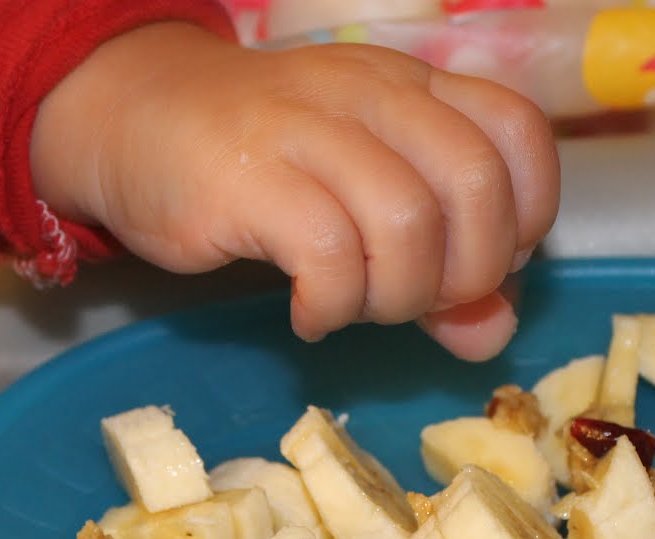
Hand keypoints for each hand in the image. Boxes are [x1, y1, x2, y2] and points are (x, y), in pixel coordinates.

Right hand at [30, 23, 559, 360]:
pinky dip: (332, 307)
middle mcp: (370, 95)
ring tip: (357, 308)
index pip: (517, 134)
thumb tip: (494, 333)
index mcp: (413, 88)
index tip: (481, 265)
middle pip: (477, 186)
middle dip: (466, 274)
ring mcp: (308, 131)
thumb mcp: (363, 198)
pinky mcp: (248, 180)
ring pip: (408, 225)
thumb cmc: (262, 163)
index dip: (525, 216)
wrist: (129, 117)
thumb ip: (439, 266)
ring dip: (397, 298)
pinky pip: (329, 257)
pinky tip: (310, 313)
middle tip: (417, 301)